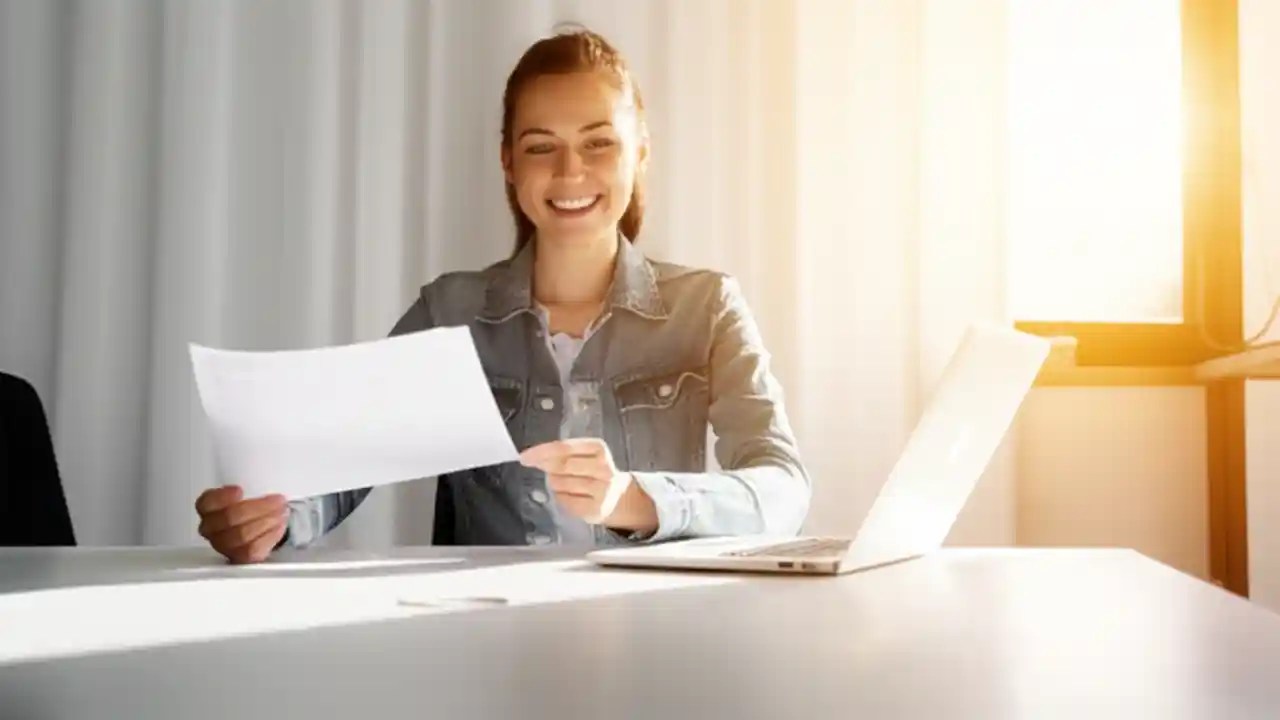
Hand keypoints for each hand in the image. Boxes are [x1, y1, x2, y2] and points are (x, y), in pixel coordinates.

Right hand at [195, 485, 288, 563]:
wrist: (264, 526)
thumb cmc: (253, 506)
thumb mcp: (250, 489)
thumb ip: (250, 485)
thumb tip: (264, 478)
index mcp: (208, 507)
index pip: (207, 503)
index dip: (222, 497)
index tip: (240, 491)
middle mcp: (211, 528)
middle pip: (229, 518)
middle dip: (258, 508)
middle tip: (277, 501)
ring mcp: (223, 545)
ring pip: (242, 535)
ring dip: (266, 521)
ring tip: (281, 513)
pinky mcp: (238, 558)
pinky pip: (252, 550)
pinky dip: (269, 536)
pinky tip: (278, 526)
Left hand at [519, 438, 657, 534]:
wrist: (619, 497)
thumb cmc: (594, 471)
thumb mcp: (585, 454)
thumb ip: (564, 453)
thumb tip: (533, 457)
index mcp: (599, 449)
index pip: (565, 448)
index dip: (542, 451)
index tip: (525, 456)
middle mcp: (604, 469)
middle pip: (562, 466)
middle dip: (544, 465)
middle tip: (533, 464)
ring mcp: (601, 491)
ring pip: (560, 485)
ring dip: (553, 482)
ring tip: (562, 481)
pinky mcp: (595, 509)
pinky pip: (564, 501)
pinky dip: (559, 497)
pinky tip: (567, 494)